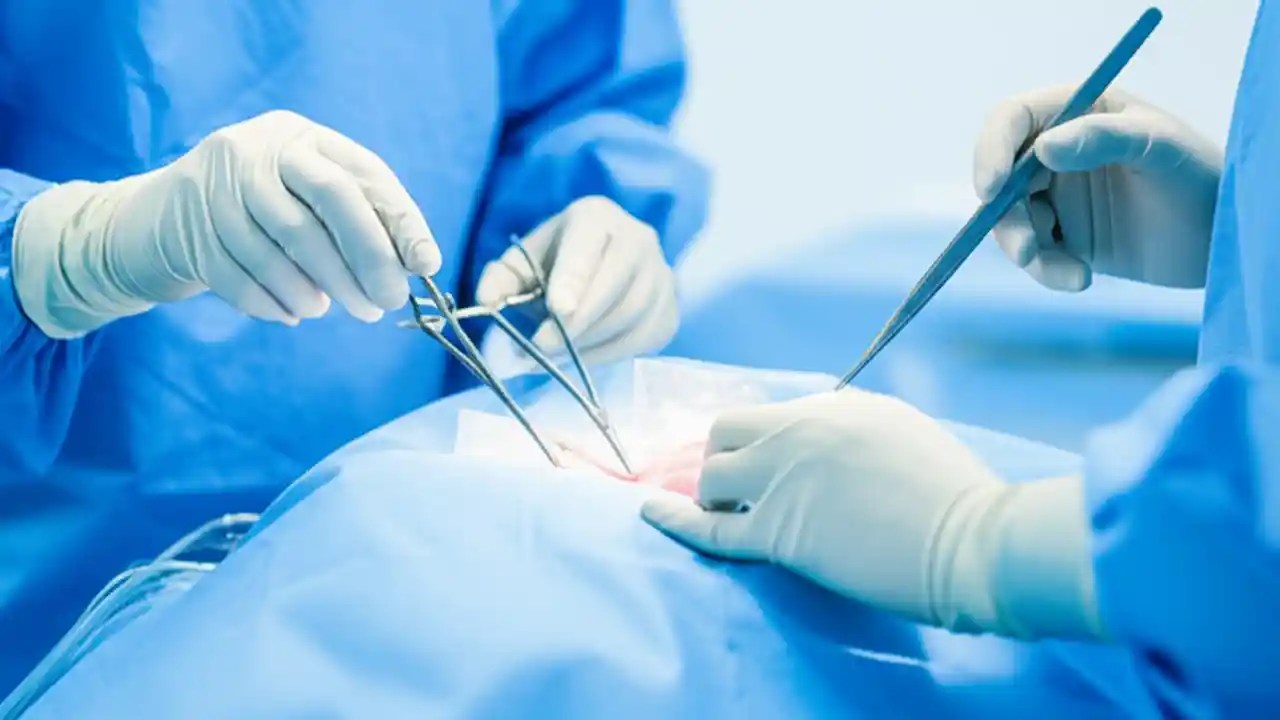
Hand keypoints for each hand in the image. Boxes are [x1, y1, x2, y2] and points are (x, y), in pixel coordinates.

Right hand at [15, 110, 439, 337]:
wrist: (156, 221)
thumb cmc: (260, 216)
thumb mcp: (308, 201)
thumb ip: (362, 221)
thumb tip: (421, 263)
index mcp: (300, 138)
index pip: (363, 176)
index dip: (400, 222)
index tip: (425, 265)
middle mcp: (257, 150)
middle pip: (329, 200)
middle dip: (366, 257)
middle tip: (384, 302)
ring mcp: (215, 186)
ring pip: (284, 244)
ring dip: (317, 289)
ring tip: (331, 309)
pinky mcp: (185, 229)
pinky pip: (239, 276)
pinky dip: (273, 303)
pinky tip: (293, 315)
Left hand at [476, 196, 677, 366]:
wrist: (601, 268)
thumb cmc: (555, 265)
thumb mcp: (522, 264)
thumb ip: (500, 280)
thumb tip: (487, 302)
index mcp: (596, 218)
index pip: (588, 247)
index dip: (574, 279)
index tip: (557, 310)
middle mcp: (638, 239)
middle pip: (614, 286)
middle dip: (576, 324)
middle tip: (540, 349)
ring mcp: (661, 275)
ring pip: (631, 316)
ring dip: (589, 345)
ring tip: (554, 360)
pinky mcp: (670, 309)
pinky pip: (643, 339)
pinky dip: (609, 355)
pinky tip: (583, 360)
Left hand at [641, 390, 1102, 638]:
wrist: (973, 540)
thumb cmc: (960, 499)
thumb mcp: (909, 437)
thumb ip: (861, 433)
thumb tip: (832, 443)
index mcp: (838, 406)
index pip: (774, 415)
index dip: (760, 444)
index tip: (758, 465)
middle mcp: (801, 429)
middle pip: (727, 430)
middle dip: (722, 457)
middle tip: (736, 488)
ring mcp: (784, 476)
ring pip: (712, 474)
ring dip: (713, 494)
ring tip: (728, 514)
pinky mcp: (777, 529)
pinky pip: (708, 524)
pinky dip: (673, 518)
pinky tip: (649, 512)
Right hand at [974, 86, 1222, 290]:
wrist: (1221, 239)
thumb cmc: (1200, 177)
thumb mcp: (1159, 147)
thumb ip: (1103, 138)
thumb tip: (1043, 147)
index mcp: (1076, 112)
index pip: (1012, 119)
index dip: (992, 149)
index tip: (991, 189)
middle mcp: (1057, 151)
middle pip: (1000, 177)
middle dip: (1006, 217)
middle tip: (1026, 250)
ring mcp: (1056, 195)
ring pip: (1009, 221)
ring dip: (1027, 251)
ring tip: (1073, 275)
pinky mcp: (1061, 236)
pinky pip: (1032, 254)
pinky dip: (1048, 271)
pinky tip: (1082, 279)